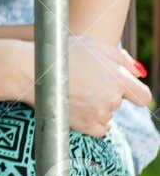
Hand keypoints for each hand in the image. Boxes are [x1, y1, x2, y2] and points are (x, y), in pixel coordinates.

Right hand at [31, 35, 153, 137]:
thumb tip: (138, 74)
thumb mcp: (96, 46)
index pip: (143, 97)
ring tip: (75, 92)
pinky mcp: (85, 127)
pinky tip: (77, 107)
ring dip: (97, 106)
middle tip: (85, 82)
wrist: (32, 71)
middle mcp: (112, 99)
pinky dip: (91, 120)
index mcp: (118, 78)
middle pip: (119, 102)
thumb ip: (122, 59)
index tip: (127, 91)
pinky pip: (99, 129)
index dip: (135, 93)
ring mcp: (98, 114)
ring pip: (107, 114)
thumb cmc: (63, 53)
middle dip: (107, 93)